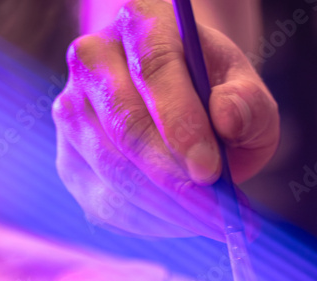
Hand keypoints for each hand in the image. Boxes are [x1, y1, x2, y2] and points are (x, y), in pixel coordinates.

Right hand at [53, 0, 278, 240]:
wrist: (172, 97)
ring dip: (165, 207)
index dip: (181, 123)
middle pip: (125, 125)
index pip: (154, 68)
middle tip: (217, 214)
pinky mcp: (68, 158)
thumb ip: (247, 101)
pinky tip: (183, 223)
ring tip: (212, 222)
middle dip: (173, 178)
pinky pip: (104, 201)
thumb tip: (228, 120)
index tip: (211, 170)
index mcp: (140, 21)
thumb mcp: (242, 86)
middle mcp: (92, 60)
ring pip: (112, 169)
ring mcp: (71, 110)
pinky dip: (149, 221)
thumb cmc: (211, 89)